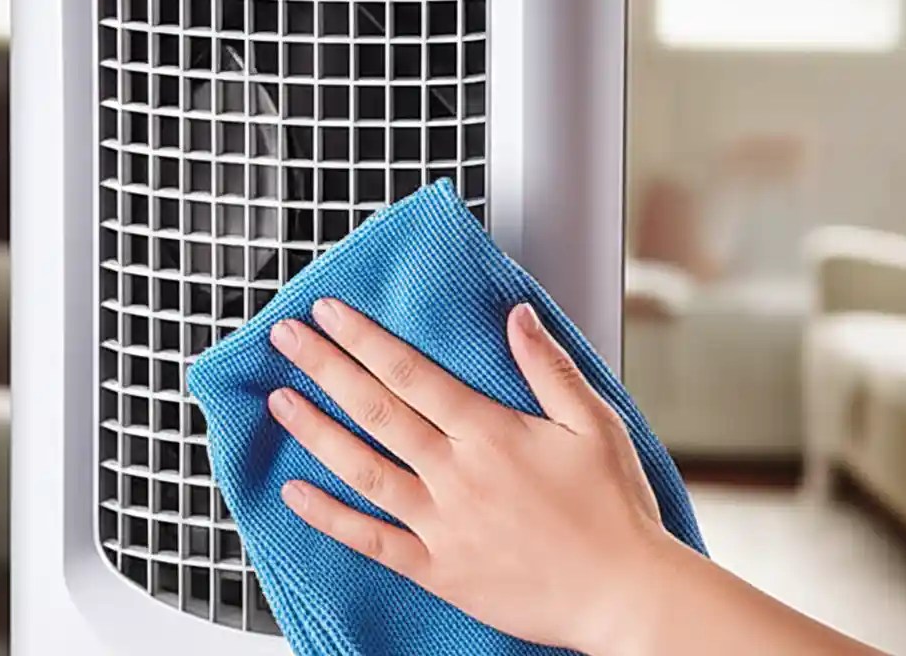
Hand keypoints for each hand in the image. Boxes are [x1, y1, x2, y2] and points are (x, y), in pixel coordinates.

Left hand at [266, 299, 675, 652]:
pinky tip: (294, 492)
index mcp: (490, 433)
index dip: (363, 338)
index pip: (410, 372)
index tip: (329, 312)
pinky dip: (329, 517)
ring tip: (279, 400)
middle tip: (286, 338)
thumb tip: (516, 315)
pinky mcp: (438, 569)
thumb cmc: (614, 510)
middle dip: (325, 367)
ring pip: (363, 467)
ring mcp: (442, 523)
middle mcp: (457, 473)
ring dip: (316, 431)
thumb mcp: (594, 424)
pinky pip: (371, 540)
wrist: (625, 594)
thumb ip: (547, 367)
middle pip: (376, 409)